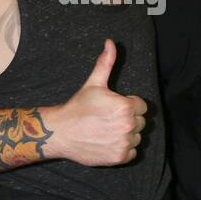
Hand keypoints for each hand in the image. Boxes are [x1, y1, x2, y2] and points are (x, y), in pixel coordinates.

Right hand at [43, 39, 146, 165]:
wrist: (60, 132)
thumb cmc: (78, 107)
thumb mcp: (94, 83)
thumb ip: (106, 63)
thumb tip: (111, 43)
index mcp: (126, 106)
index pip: (141, 106)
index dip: (128, 105)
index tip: (112, 107)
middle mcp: (128, 125)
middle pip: (140, 122)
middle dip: (127, 119)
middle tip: (107, 119)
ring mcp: (124, 142)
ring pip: (137, 137)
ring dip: (126, 135)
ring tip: (106, 130)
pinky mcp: (120, 157)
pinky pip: (132, 152)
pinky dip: (122, 149)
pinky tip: (107, 142)